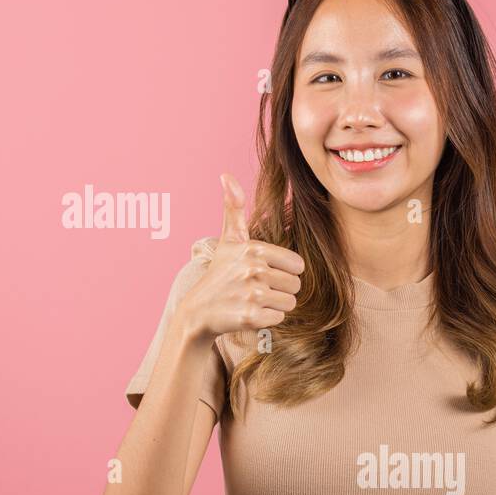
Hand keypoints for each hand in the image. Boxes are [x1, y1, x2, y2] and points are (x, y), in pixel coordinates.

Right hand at [177, 173, 304, 341]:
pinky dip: (266, 320)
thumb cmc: (220, 273)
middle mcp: (253, 270)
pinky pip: (278, 319)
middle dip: (279, 290)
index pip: (297, 265)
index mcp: (253, 249)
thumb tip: (225, 174)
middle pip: (295, 286)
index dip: (283, 271)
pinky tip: (248, 314)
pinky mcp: (250, 318)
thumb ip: (233, 207)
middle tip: (255, 289)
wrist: (198, 310)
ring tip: (252, 301)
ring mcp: (251, 294)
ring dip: (274, 306)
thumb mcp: (229, 239)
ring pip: (289, 304)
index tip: (261, 273)